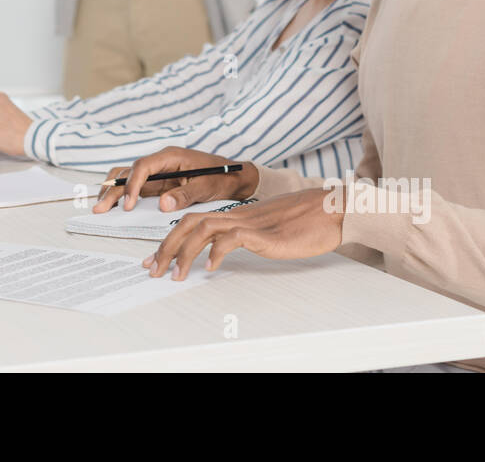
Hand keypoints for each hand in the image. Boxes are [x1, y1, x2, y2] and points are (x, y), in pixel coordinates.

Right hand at [93, 147, 259, 213]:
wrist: (234, 178)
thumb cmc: (223, 177)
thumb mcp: (207, 186)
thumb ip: (185, 194)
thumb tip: (162, 205)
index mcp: (171, 156)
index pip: (143, 166)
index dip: (133, 185)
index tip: (129, 205)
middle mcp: (160, 162)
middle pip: (128, 171)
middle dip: (113, 189)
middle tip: (100, 208)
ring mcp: (158, 173)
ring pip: (128, 178)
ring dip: (114, 191)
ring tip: (101, 207)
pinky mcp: (159, 184)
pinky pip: (136, 188)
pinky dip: (124, 196)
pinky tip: (115, 207)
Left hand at [144, 188, 345, 279]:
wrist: (332, 209)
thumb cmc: (306, 221)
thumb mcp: (268, 231)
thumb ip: (246, 236)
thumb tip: (228, 250)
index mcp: (235, 215)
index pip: (193, 222)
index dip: (170, 239)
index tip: (157, 259)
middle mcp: (236, 216)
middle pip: (188, 224)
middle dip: (165, 247)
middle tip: (152, 269)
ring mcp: (248, 223)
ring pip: (202, 229)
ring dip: (184, 253)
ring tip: (176, 274)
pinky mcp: (263, 234)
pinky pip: (232, 238)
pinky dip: (217, 252)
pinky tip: (212, 268)